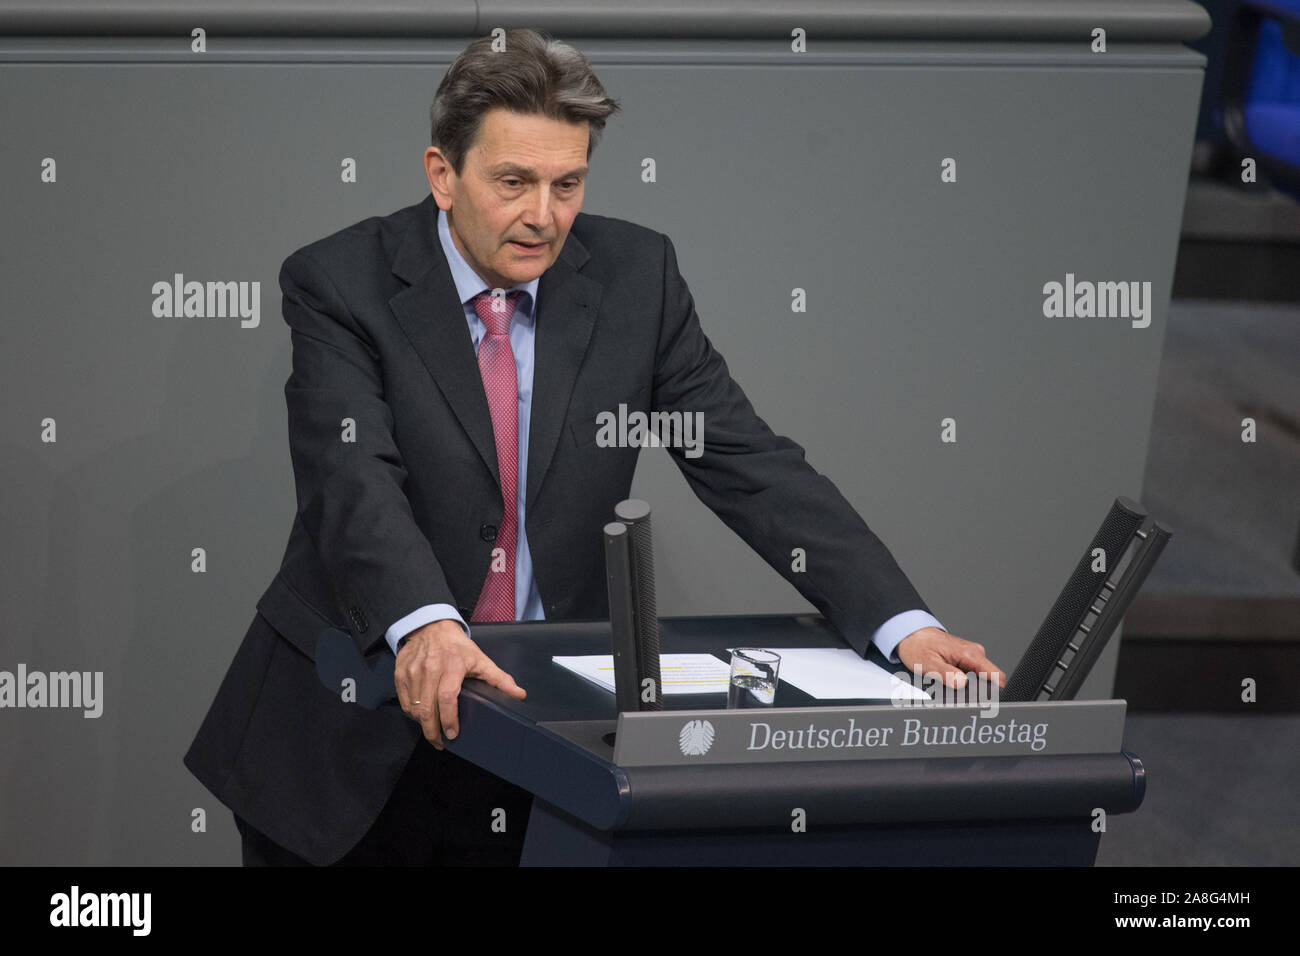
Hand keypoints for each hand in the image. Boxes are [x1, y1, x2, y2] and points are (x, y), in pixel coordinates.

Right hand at [394, 619, 525, 748]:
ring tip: (432, 732)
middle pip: (427, 708)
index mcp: (452, 665)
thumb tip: (519, 694)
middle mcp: (430, 668)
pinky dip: (411, 714)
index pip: (447, 697)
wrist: (431, 627)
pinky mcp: (400, 673)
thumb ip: (499, 679)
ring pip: (414, 708)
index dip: (449, 719)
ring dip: (422, 724)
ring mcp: (413, 671)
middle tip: (441, 743)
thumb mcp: (480, 659)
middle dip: (433, 731)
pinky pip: (404, 701)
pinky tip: (421, 718)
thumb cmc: (457, 646)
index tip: (453, 734)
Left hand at [896, 627, 1005, 689]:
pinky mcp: (966, 658)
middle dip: (977, 691)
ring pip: (980, 678)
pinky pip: (971, 674)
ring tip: (948, 685)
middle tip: (957, 694)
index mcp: (969, 653)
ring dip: (968, 686)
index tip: (986, 701)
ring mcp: (971, 655)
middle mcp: (974, 653)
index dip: (995, 691)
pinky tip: (949, 680)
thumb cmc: (918, 646)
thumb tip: (962, 683)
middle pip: (989, 679)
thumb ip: (947, 675)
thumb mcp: (929, 664)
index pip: (996, 675)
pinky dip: (962, 681)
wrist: (911, 634)